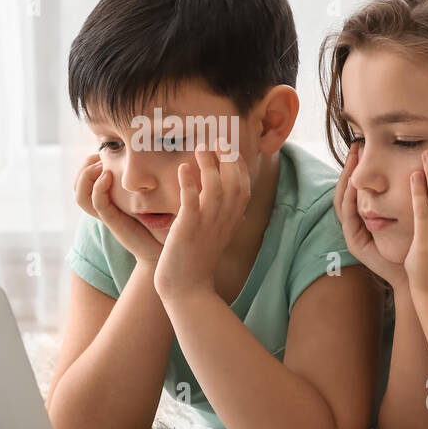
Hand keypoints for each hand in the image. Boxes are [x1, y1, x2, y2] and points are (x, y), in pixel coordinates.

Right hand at [73, 152, 161, 264]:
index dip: (87, 163)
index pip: (83, 179)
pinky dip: (98, 188)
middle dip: (83, 167)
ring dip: (86, 176)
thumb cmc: (158, 221)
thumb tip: (146, 151)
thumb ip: (142, 177)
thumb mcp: (147, 193)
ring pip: (80, 195)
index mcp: (108, 198)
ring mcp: (106, 214)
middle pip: (77, 186)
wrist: (162, 246)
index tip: (102, 150)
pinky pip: (97, 203)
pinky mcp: (112, 221)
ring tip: (100, 164)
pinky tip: (108, 175)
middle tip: (98, 155)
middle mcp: (103, 206)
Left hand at [154, 144, 250, 302]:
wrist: (186, 288)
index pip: (243, 187)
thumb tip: (244, 218)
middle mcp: (224, 221)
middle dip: (228, 159)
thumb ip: (230, 225)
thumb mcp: (220, 241)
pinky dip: (189, 183)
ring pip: (215, 188)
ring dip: (209, 165)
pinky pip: (191, 202)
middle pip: (235, 183)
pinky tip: (183, 169)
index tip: (228, 148)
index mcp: (232, 222)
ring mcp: (207, 225)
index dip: (238, 165)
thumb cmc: (200, 262)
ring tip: (200, 147)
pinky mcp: (188, 230)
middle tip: (217, 140)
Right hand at [333, 142, 408, 290]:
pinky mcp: (354, 242)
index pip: (358, 185)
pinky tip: (355, 185)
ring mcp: (353, 232)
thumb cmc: (418, 244)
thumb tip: (418, 163)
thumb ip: (409, 193)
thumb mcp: (412, 212)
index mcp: (368, 215)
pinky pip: (347, 217)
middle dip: (349, 167)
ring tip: (352, 161)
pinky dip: (350, 200)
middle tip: (355, 145)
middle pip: (347, 189)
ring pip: (343, 201)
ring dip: (346, 179)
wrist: (416, 275)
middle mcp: (357, 222)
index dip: (360, 165)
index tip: (365, 144)